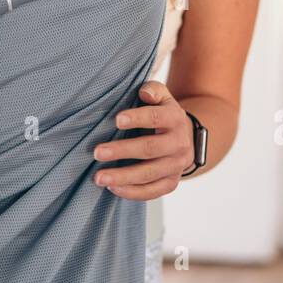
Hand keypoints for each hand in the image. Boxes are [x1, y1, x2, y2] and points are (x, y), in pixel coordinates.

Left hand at [92, 81, 193, 199]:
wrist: (185, 137)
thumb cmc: (162, 113)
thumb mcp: (162, 96)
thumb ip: (153, 90)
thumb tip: (145, 94)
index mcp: (175, 119)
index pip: (157, 117)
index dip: (138, 118)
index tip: (116, 120)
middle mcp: (180, 143)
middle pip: (150, 149)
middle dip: (122, 151)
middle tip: (97, 152)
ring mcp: (177, 165)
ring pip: (150, 174)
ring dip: (123, 177)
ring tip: (99, 177)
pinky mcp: (172, 182)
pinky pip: (153, 191)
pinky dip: (132, 192)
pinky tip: (113, 188)